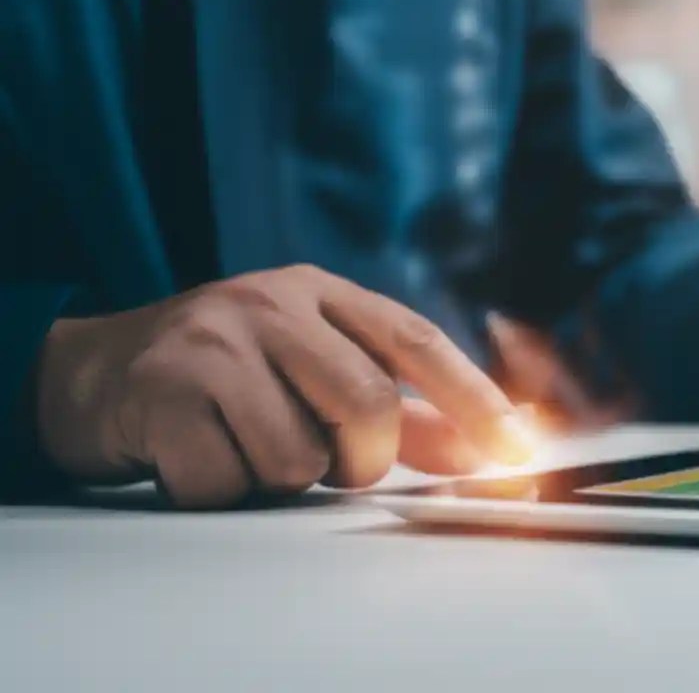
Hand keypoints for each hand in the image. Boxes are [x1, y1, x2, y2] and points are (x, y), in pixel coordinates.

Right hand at [36, 265, 534, 507]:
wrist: (96, 372)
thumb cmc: (226, 374)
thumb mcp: (313, 371)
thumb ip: (401, 411)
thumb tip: (486, 448)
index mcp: (319, 291)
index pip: (415, 340)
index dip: (473, 398)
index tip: (518, 449)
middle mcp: (270, 303)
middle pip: (367, 404)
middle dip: (361, 460)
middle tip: (326, 461)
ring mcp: (214, 342)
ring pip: (299, 456)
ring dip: (280, 478)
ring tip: (244, 446)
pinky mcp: (163, 390)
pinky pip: (229, 481)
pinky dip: (220, 490)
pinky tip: (196, 456)